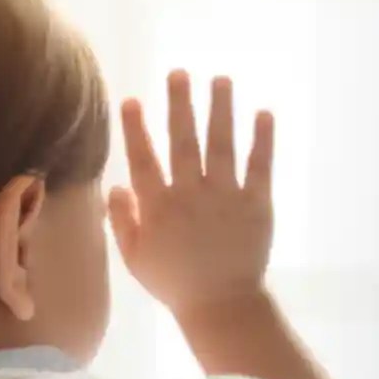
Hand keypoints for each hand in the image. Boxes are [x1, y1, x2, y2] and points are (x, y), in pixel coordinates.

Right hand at [108, 71, 274, 316]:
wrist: (222, 306)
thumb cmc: (174, 282)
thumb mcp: (134, 258)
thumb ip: (122, 220)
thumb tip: (115, 186)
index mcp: (158, 207)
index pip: (143, 159)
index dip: (136, 129)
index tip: (132, 99)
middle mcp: (190, 195)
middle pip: (184, 142)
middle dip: (180, 105)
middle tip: (179, 72)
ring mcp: (226, 197)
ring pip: (222, 145)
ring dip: (221, 110)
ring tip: (220, 79)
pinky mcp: (257, 205)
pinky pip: (260, 167)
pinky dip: (262, 140)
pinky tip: (263, 113)